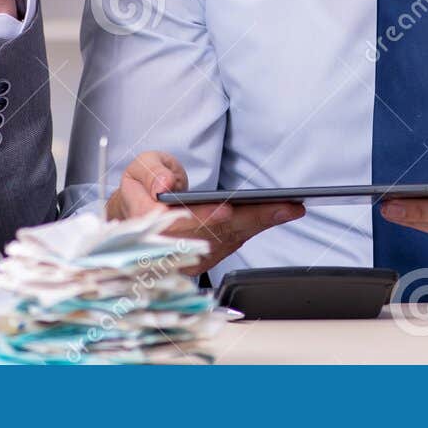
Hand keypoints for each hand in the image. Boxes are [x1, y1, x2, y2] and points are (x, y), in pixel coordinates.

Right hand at [106, 150, 303, 275]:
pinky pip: (235, 242)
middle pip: (213, 234)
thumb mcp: (139, 170)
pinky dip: (258, 227)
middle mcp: (172, 248)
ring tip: (290, 208)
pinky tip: (281, 214)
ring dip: (260, 225)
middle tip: (281, 206)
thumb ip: (150, 173)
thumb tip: (164, 186)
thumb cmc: (142, 189)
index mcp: (149, 224)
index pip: (178, 223)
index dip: (203, 218)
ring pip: (228, 240)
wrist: (137, 215)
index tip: (226, 210)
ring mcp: (191, 257)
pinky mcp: (207, 257)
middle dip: (248, 220)